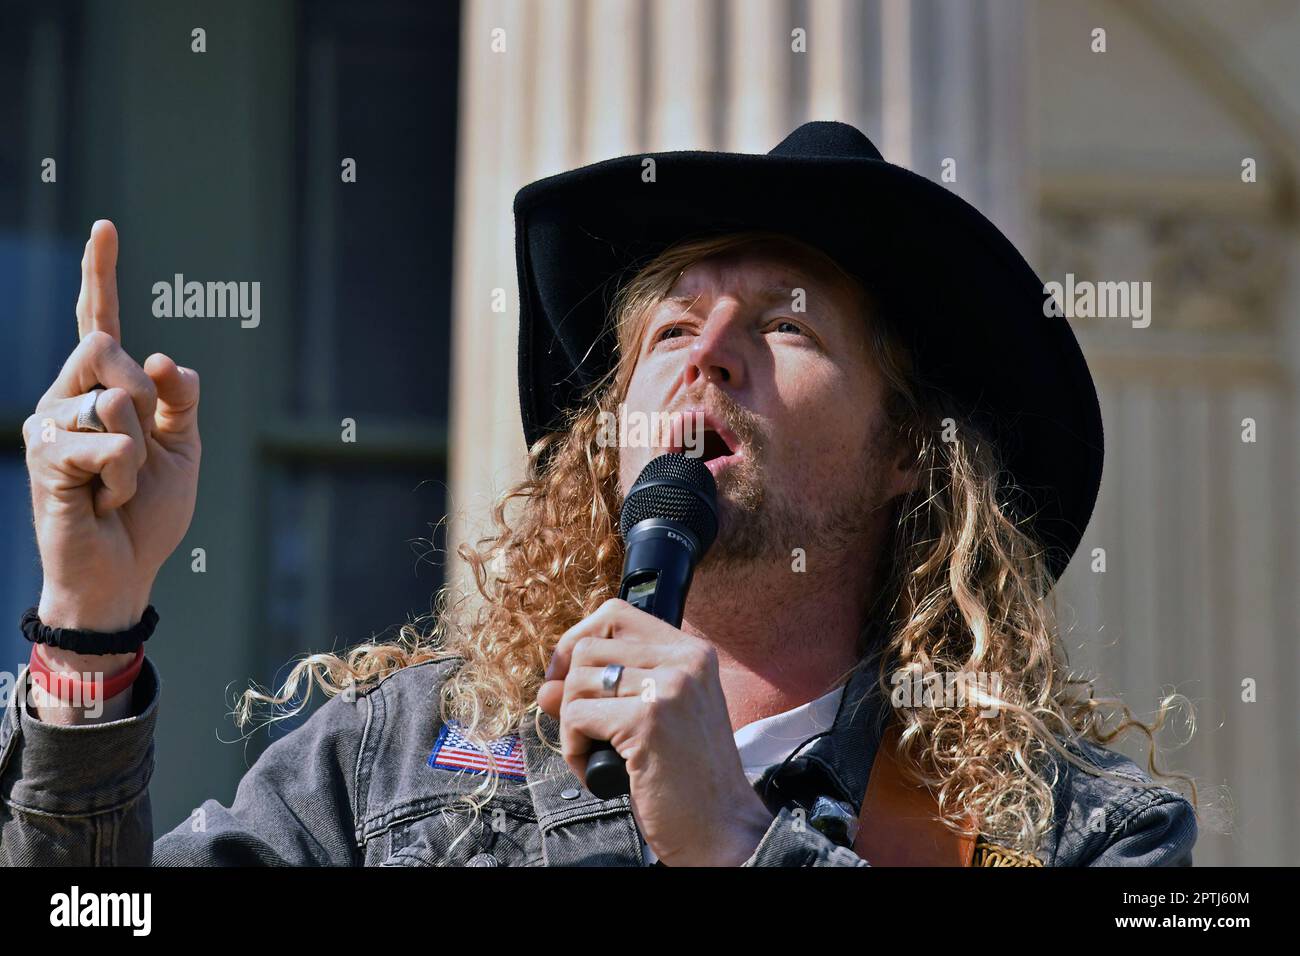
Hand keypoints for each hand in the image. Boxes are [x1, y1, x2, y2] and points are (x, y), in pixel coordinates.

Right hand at [23, 220, 200, 661]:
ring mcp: (48, 424)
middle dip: (142, 397)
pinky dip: (127, 476)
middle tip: (137, 448)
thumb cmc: (149, 511)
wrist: (123, 571)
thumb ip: (181, 399)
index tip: (106, 227)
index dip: (100, 274)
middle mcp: (65, 396)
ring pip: (113, 399)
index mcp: (102, 389)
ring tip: (119, 485)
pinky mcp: (44, 457)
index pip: (98, 321)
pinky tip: (106, 499)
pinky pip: (109, 443)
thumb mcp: (182, 447)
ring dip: (139, 452)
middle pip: (107, 349)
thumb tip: (165, 357)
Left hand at [537, 598, 774, 865]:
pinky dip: (574, 749)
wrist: (723, 829)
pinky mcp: (647, 721)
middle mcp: (684, 661)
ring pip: (577, 683)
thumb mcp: (653, 719)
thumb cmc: (689, 779)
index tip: (569, 679)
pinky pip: (576, 718)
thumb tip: (547, 687)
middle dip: (571, 692)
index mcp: (692, 653)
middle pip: (588, 648)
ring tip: (599, 755)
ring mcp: (668, 688)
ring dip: (573, 726)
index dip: (579, 641)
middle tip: (585, 730)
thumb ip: (605, 692)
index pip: (615, 614)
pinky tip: (600, 771)